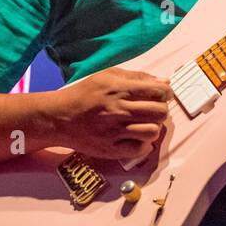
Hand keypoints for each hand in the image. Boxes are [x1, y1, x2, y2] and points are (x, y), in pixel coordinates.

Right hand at [52, 67, 173, 163]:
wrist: (59, 117)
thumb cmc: (85, 94)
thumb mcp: (108, 76)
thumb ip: (137, 77)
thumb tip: (165, 82)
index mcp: (119, 89)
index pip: (158, 91)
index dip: (166, 93)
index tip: (163, 95)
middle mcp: (118, 110)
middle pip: (160, 113)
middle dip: (162, 110)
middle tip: (153, 110)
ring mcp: (115, 131)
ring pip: (153, 132)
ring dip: (153, 127)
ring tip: (145, 124)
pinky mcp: (111, 149)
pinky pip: (140, 149)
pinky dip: (143, 144)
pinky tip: (137, 137)